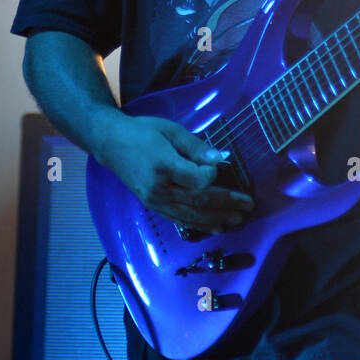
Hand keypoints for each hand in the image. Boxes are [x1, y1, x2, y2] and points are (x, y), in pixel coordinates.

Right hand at [96, 115, 253, 232]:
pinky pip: (179, 219)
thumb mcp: (171, 131)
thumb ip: (196, 147)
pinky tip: (215, 227)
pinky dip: (199, 225)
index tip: (221, 167)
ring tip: (237, 220)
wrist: (111, 143)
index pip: (196, 180)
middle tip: (248, 206)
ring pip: (191, 215)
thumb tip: (221, 158)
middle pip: (198, 201)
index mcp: (164, 166)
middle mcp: (159, 188)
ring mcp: (155, 201)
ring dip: (216, 219)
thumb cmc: (143, 132)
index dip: (212, 176)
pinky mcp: (153, 206)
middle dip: (226, 205)